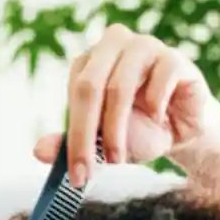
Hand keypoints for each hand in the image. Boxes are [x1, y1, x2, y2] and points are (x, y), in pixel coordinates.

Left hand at [33, 24, 219, 186]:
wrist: (182, 132)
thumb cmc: (139, 131)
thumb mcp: (102, 143)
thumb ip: (71, 143)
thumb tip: (37, 151)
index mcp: (90, 62)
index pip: (75, 94)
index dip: (74, 136)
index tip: (77, 173)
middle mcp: (113, 46)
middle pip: (89, 87)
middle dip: (87, 135)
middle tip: (87, 171)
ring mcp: (144, 46)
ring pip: (121, 86)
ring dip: (118, 130)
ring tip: (120, 157)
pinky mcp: (174, 57)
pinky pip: (160, 80)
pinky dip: (157, 108)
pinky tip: (160, 118)